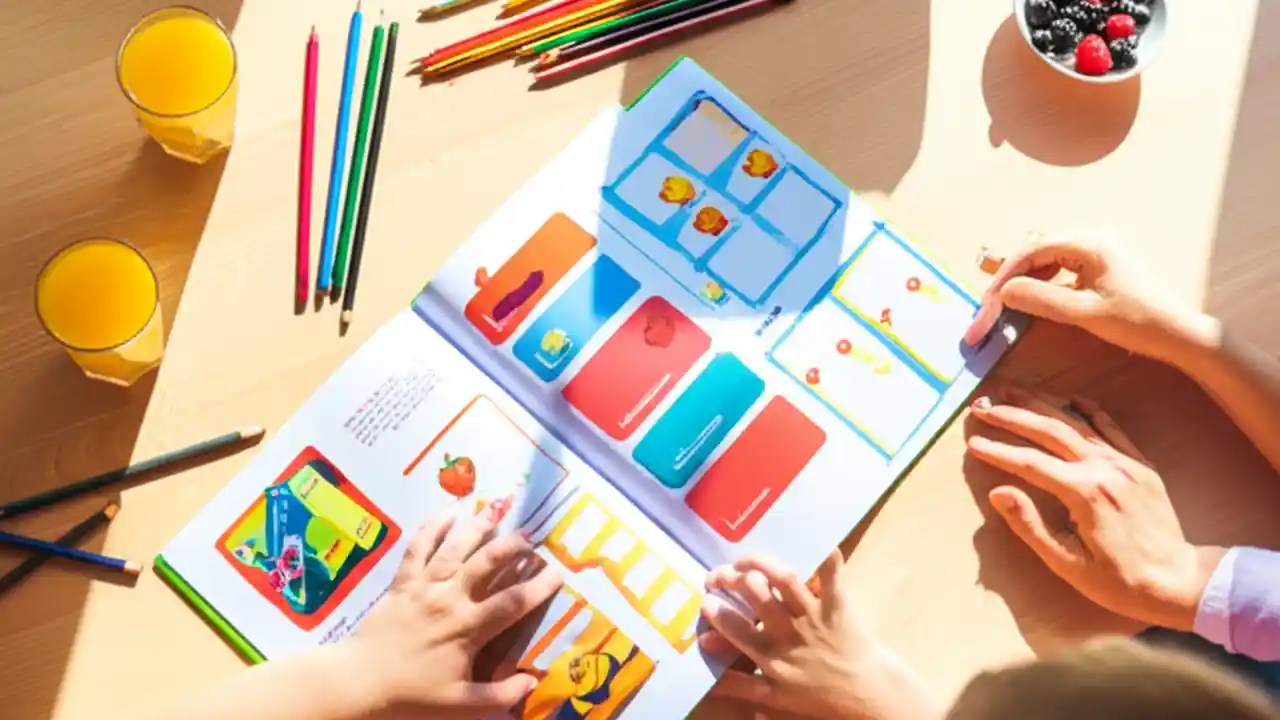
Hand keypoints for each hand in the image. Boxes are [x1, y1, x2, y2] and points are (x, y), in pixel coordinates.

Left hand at [343, 510, 562, 718]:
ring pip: (455, 547)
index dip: (538, 586)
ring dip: (477, 525)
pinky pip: (418, 547)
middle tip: (529, 536)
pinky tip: (448, 510)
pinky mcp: (402, 582)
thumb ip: (500, 695)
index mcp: (468, 629)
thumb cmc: (411, 696)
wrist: (358, 683)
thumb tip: (533, 680)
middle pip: (486, 563)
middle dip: (511, 546)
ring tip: (497, 506)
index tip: (558, 571)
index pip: (512, 602)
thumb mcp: (461, 706)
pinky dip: (433, 526)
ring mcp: (424, 586)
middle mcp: (450, 599)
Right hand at [699, 552, 939, 719]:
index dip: (717, 611)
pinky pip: (832, 578)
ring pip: (785, 579)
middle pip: (755, 593)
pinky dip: (828, 559)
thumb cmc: (820, 696)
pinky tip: (820, 543)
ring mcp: (813, 616)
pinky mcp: (836, 605)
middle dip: (731, 578)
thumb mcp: (776, 698)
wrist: (867, 693)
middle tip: (720, 574)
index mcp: (772, 655)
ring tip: (746, 558)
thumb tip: (710, 681)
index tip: (706, 600)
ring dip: (762, 562)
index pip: (737, 628)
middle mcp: (789, 631)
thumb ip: (742, 686)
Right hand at [965, 232, 1208, 364]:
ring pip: (1044, 263)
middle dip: (1006, 284)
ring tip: (997, 310)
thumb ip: (1040, 299)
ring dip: (1020, 285)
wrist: (1180, 334)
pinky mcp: (1100, 266)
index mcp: (1088, 243)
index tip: (984, 311)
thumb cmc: (1138, 322)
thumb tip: (1004, 291)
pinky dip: (1039, 286)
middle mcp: (1091, 238)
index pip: (1030, 254)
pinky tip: (1027, 302)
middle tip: (985, 316)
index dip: (1001, 282)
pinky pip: (1059, 270)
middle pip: (1034, 256)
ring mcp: (1096, 250)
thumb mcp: (1083, 313)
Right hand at [967, 385, 1224, 630]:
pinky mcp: (1140, 465)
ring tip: (1011, 392)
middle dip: (1012, 416)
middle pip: (1050, 432)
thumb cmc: (1119, 582)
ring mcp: (1126, 463)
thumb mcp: (1068, 564)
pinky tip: (1070, 398)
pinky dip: (1088, 411)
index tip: (972, 441)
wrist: (1178, 582)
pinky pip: (1110, 428)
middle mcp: (1106, 469)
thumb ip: (1030, 526)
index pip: (1030, 463)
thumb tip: (998, 492)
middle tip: (982, 406)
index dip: (999, 451)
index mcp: (1085, 494)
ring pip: (1075, 424)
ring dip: (1041, 405)